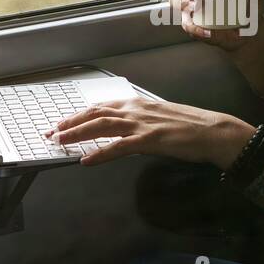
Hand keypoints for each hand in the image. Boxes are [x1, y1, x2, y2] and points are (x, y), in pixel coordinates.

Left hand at [44, 96, 255, 169]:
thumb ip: (140, 121)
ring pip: (101, 126)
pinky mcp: (149, 140)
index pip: (101, 106)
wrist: (212, 131)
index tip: (63, 122)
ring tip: (60, 142)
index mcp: (138, 104)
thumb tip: (124, 131)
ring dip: (77, 133)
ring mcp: (142, 124)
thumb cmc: (190, 127)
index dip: (79, 114)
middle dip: (70, 122)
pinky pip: (118, 147)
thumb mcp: (159, 118)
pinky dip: (100, 153)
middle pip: (95, 113)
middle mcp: (136, 110)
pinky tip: (86, 160)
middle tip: (52, 132)